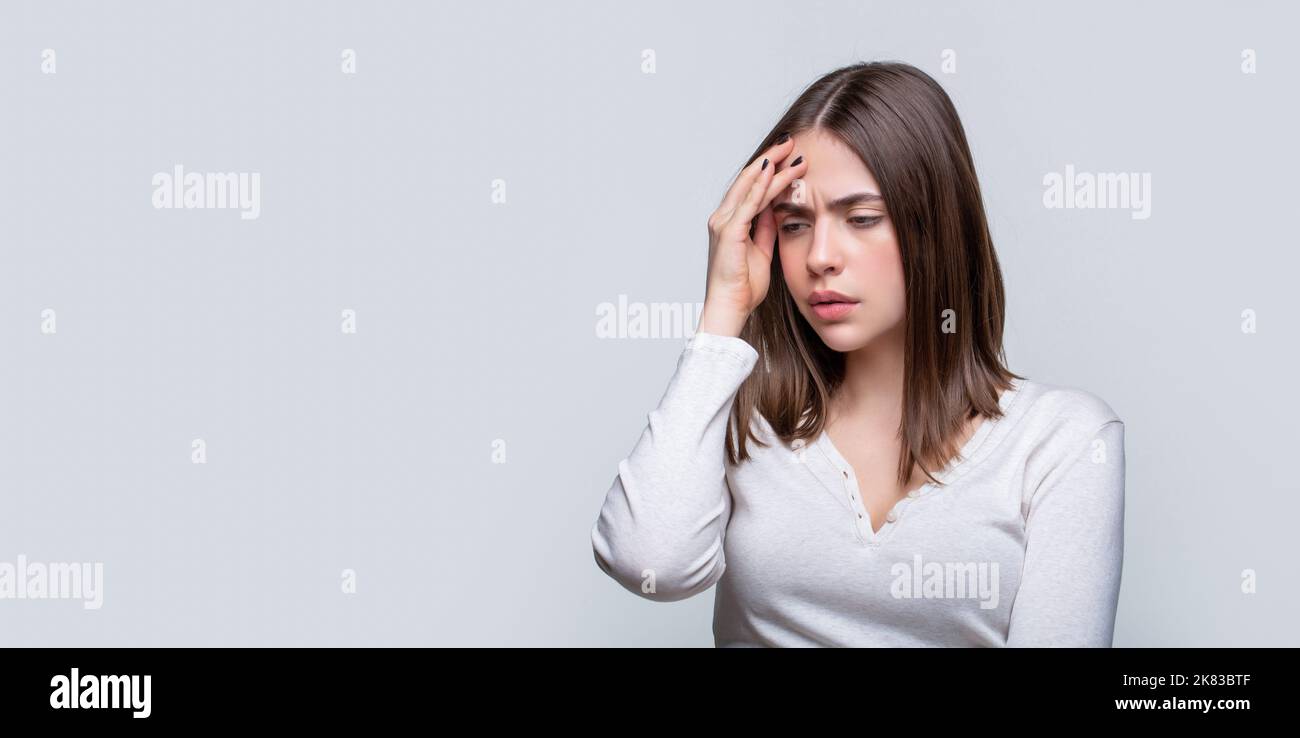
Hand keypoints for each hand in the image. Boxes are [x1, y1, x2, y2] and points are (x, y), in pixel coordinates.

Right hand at [699, 135, 806, 336]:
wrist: (730, 307)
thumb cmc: (743, 286)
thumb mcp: (761, 251)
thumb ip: (765, 229)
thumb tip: (775, 211)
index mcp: (730, 223)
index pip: (751, 188)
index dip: (770, 170)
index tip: (789, 156)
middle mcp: (723, 218)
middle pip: (749, 180)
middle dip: (770, 159)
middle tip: (791, 142)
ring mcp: (724, 224)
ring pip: (749, 186)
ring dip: (770, 166)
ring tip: (789, 150)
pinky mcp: (729, 232)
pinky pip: (747, 203)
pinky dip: (760, 186)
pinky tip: (773, 170)